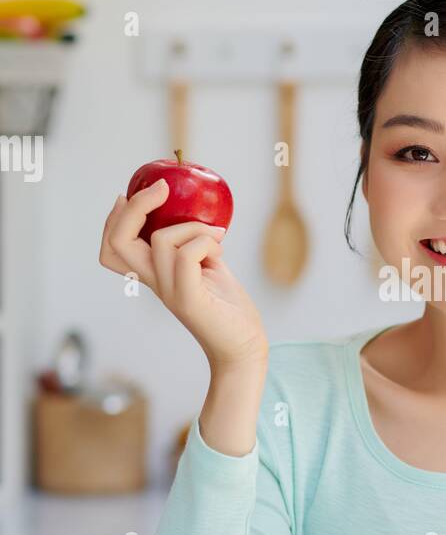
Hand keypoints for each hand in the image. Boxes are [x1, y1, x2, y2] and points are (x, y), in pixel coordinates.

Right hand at [99, 180, 267, 370]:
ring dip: (193, 226)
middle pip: (117, 243)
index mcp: (154, 274)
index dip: (113, 219)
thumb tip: (195, 213)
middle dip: (136, 207)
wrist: (244, 345)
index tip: (129, 195)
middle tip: (163, 189)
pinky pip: (186, 256)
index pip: (113, 249)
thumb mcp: (208, 265)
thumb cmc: (227, 307)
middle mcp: (155, 283)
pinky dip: (205, 241)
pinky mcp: (188, 299)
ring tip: (216, 237)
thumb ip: (195, 243)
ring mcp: (169, 291)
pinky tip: (220, 250)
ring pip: (161, 240)